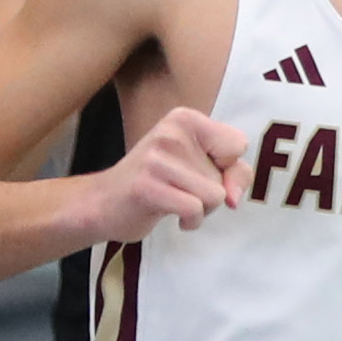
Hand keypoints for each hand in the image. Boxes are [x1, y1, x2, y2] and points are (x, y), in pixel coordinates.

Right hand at [74, 106, 250, 240]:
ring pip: (215, 195)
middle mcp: (172, 131)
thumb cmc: (158, 184)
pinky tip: (170, 215)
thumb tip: (233, 197)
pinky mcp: (148, 185)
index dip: (226, 168)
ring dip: (201, 209)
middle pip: (225, 175)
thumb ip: (233, 174)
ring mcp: (158, 157)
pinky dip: (190, 221)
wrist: (103, 203)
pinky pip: (195, 209)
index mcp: (185, 119)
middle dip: (209, 192)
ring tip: (174, 201)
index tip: (199, 172)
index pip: (238, 144)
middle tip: (177, 189)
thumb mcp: (199, 168)